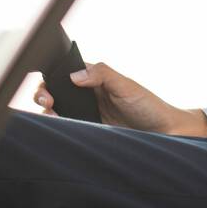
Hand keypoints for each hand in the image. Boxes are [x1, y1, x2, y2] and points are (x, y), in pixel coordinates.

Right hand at [32, 63, 206, 135]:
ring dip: (48, 113)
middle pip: (56, 93)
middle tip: (48, 101)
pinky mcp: (88, 133)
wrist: (163, 134)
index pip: (66, 73)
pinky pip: (68, 130)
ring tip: (52, 115)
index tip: (50, 86)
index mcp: (95, 80)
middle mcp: (87, 97)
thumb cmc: (148, 106)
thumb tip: (75, 75)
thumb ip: (102, 75)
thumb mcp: (127, 86)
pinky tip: (59, 128)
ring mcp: (86, 115)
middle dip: (44, 95)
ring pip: (57, 112)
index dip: (53, 78)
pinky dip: (59, 129)